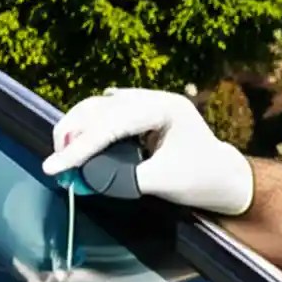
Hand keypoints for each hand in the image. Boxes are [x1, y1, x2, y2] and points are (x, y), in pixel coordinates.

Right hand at [41, 87, 253, 215]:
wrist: (227, 179)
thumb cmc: (203, 180)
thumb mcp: (163, 183)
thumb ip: (123, 179)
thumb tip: (84, 178)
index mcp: (165, 108)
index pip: (111, 123)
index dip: (80, 146)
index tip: (54, 166)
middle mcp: (154, 98)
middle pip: (99, 107)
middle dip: (72, 133)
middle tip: (56, 163)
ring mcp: (147, 103)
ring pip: (99, 108)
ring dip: (77, 131)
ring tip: (63, 158)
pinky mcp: (142, 115)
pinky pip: (106, 116)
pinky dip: (89, 131)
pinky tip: (78, 147)